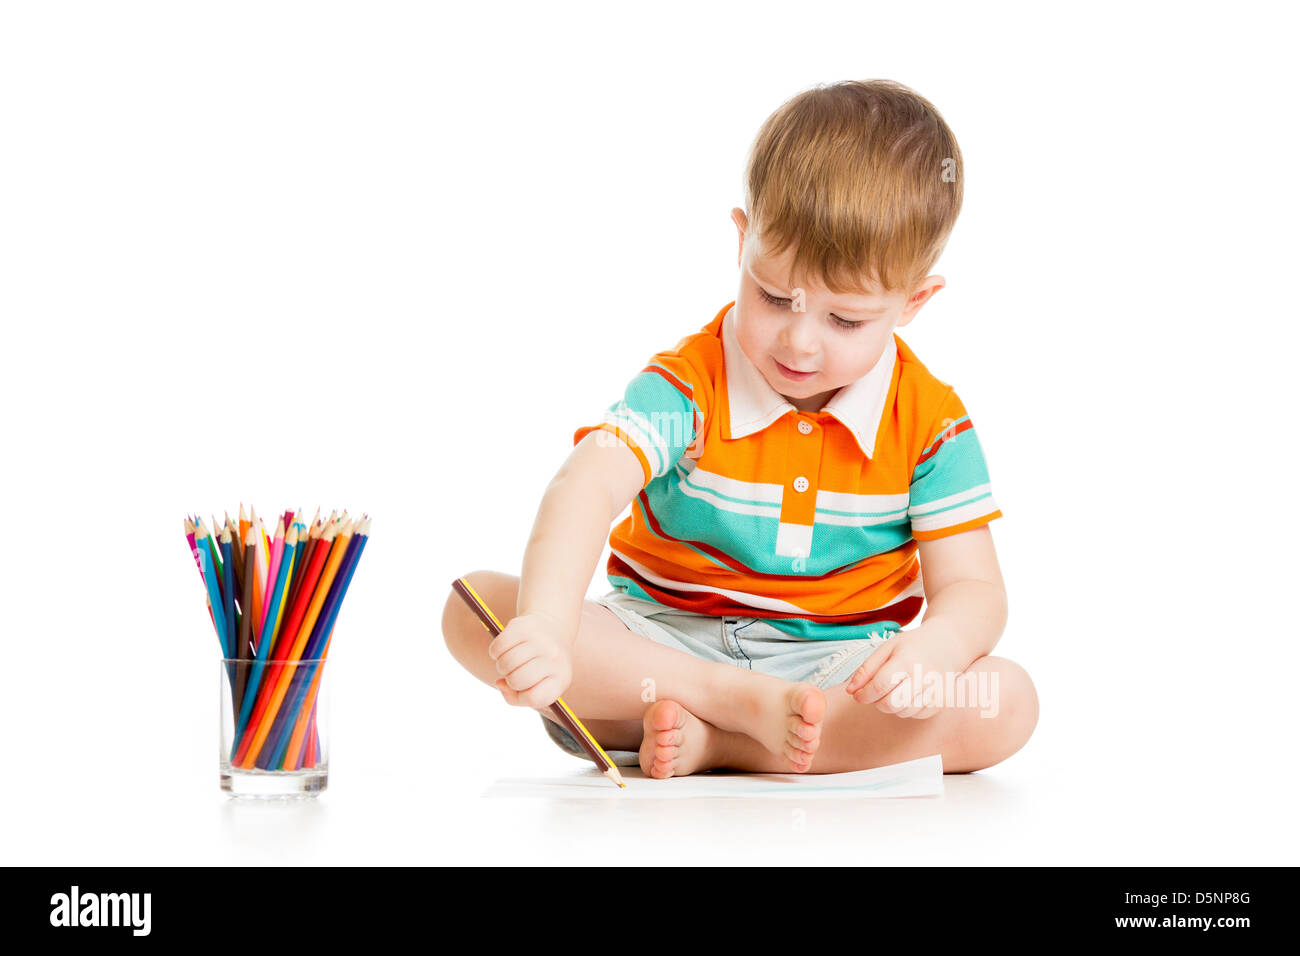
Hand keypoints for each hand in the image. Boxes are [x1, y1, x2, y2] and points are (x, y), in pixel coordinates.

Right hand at [488, 611, 573, 709]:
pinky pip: (498, 647)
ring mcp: (539, 640)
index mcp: (561, 677)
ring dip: (501, 666)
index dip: (521, 698)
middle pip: (517, 680)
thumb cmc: (542, 666)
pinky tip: (505, 650)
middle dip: (510, 680)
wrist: (552, 628)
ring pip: (506, 664)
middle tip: (515, 673)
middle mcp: (554, 657)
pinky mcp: (522, 626)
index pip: (535, 698)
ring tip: (510, 662)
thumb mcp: (539, 686)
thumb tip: (500, 684)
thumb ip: (517, 697)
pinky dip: (495, 652)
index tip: (524, 689)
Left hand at [843, 627, 964, 718]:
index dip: (864, 695)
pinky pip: (916, 715)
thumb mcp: (887, 648)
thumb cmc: (913, 646)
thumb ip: (867, 669)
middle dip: (877, 703)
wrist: (948, 645)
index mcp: (906, 660)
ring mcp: (935, 691)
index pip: (879, 686)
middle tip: (876, 693)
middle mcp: (923, 677)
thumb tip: (850, 690)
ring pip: (903, 712)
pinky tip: (907, 695)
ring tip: (893, 690)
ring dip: (891, 706)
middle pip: (891, 704)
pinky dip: (906, 709)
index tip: (858, 695)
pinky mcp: (942, 701)